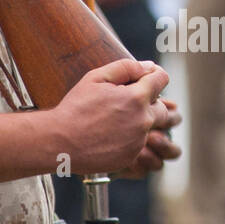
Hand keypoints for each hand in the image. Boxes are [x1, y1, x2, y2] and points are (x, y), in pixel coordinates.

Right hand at [52, 60, 173, 174]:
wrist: (61, 142)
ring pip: (150, 127)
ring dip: (139, 120)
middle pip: (163, 108)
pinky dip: (129, 137)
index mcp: (136, 98)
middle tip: (128, 100)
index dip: (154, 75)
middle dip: (152, 101)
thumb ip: (125, 68)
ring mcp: (139, 142)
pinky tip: (108, 134)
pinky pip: (139, 143)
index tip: (145, 77)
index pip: (162, 79)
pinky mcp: (131, 157)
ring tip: (112, 118)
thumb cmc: (76, 107)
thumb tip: (147, 66)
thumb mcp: (96, 78)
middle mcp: (143, 121)